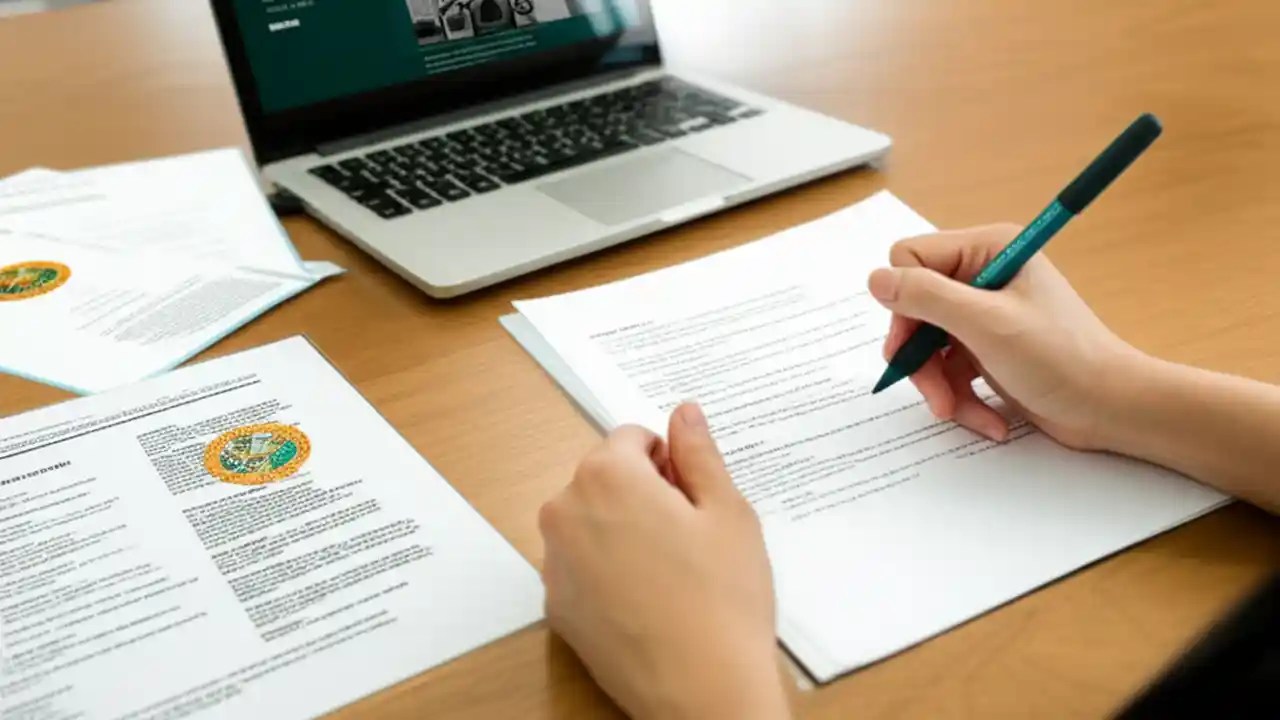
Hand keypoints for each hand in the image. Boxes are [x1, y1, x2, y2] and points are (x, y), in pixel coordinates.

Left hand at [540, 403, 789, 719]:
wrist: (700, 689)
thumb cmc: (722, 598)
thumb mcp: (727, 511)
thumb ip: (699, 453)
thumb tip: (684, 412)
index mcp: (607, 476)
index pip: (631, 438)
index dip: (668, 461)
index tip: (693, 496)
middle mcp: (565, 511)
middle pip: (604, 477)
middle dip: (642, 492)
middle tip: (689, 535)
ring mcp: (554, 562)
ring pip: (590, 521)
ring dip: (621, 529)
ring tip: (670, 571)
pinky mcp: (555, 605)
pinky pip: (580, 565)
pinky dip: (606, 569)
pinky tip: (647, 600)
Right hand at [867, 225, 1142, 448]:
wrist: (1112, 408)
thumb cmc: (1063, 359)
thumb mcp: (987, 325)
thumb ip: (927, 298)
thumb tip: (875, 279)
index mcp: (987, 250)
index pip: (911, 260)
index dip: (905, 303)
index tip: (914, 343)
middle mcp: (982, 275)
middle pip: (913, 309)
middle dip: (920, 357)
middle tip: (934, 393)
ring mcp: (984, 314)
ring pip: (926, 345)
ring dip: (939, 385)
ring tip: (960, 412)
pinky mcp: (987, 348)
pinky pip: (948, 369)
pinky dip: (960, 397)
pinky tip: (988, 419)